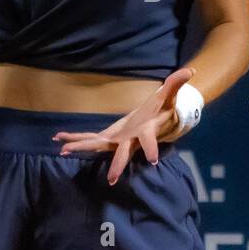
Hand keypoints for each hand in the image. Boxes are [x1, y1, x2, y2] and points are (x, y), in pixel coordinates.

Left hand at [53, 67, 195, 185]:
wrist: (151, 124)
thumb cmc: (161, 110)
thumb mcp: (169, 96)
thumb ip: (176, 83)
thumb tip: (190, 69)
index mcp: (145, 132)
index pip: (150, 142)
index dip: (152, 149)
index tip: (154, 161)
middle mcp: (130, 141)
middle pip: (122, 154)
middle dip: (117, 165)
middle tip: (112, 179)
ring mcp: (117, 141)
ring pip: (98, 146)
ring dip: (81, 147)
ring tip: (63, 150)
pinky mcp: (107, 138)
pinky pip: (89, 138)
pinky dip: (75, 137)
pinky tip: (59, 138)